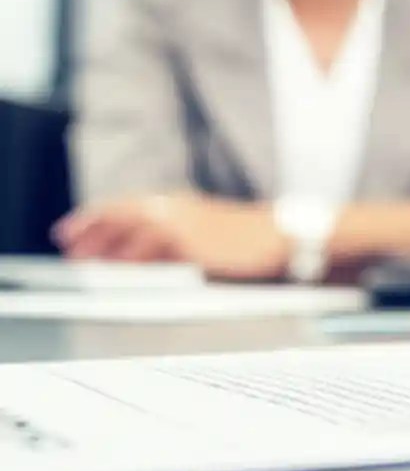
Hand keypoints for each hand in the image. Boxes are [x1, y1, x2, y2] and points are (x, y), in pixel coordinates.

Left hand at [53, 195, 288, 279]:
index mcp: (179, 203)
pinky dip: (132, 255)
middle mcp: (178, 207)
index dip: (94, 216)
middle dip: (91, 228)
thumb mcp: (206, 235)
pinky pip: (154, 246)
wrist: (281, 234)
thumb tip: (141, 256)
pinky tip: (117, 266)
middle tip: (66, 244)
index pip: (126, 205)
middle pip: (123, 212)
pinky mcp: (195, 240)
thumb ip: (175, 240)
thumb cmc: (248, 240)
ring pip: (133, 225)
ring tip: (82, 258)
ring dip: (104, 241)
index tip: (69, 230)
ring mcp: (186, 222)